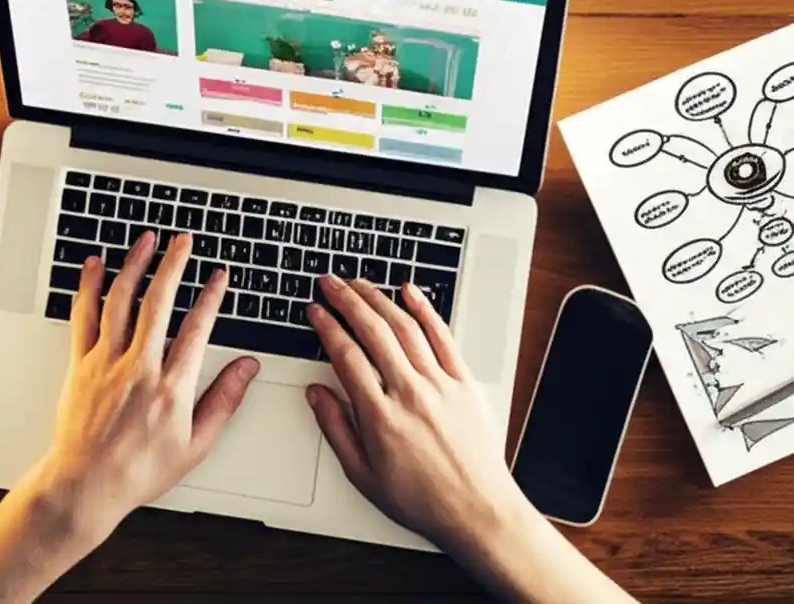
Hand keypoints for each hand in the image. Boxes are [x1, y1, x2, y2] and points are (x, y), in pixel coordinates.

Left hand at [32, 231, 259, 540]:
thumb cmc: (139, 470)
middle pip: (158, 302)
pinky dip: (88, 286)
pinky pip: (83, 316)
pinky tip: (94, 265)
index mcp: (171, 388)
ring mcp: (105, 364)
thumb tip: (248, 369)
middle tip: (183, 241)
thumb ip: (224, 400)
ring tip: (145, 240)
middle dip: (174, 265)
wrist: (86, 484)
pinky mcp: (79, 365)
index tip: (219, 276)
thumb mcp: (196, 444)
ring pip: (120, 301)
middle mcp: (138, 368)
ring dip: (135, 264)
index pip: (197, 328)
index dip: (211, 296)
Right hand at [305, 276, 527, 550]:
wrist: (478, 510)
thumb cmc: (422, 499)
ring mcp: (440, 384)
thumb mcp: (362, 474)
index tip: (315, 311)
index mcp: (380, 416)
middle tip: (330, 283)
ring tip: (360, 283)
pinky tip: (409, 292)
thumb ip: (335, 428)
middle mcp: (410, 393)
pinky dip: (425, 309)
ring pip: (405, 326)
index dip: (327, 326)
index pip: (346, 355)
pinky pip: (443, 336)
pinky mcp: (465, 383)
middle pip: (373, 331)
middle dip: (347, 300)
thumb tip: (316, 394)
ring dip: (378, 298)